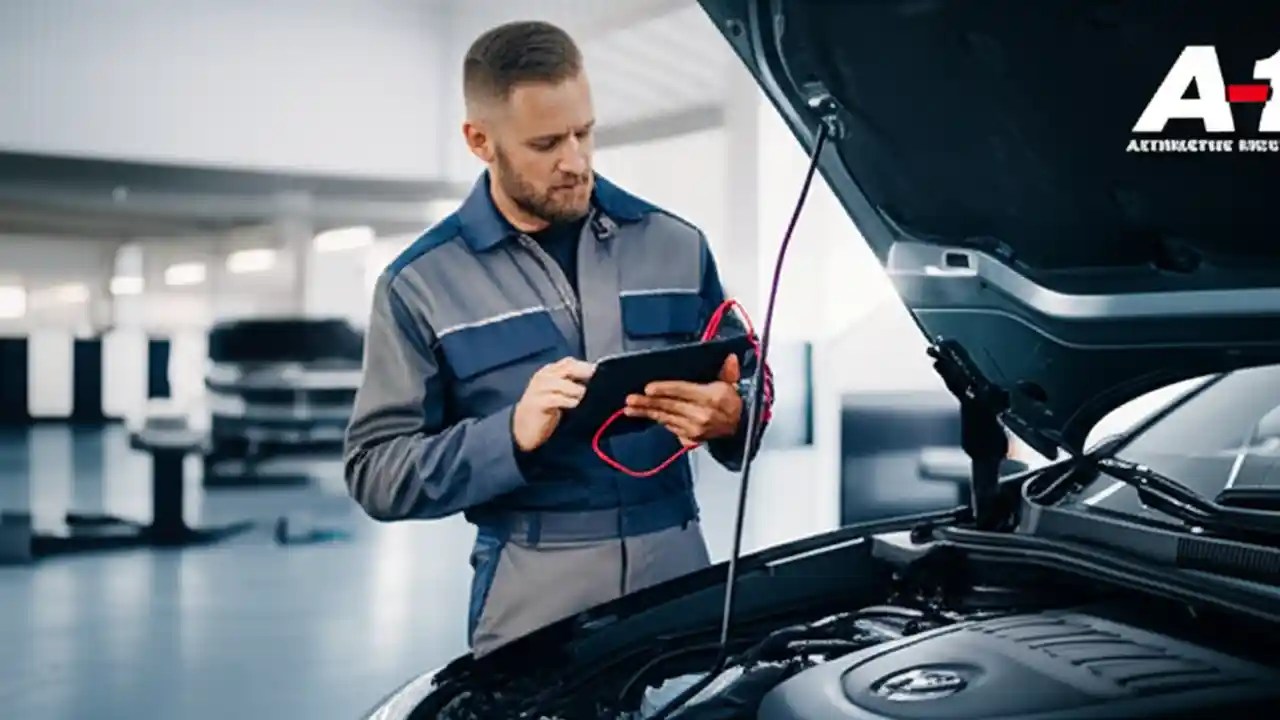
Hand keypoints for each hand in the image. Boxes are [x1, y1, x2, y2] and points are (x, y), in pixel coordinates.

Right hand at [513, 357, 594, 451]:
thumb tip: (597, 382)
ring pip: (563, 384)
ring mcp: (538, 389)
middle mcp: (544, 376)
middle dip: (586, 375)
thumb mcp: (558, 393)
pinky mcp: (537, 403)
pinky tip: (576, 406)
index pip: (570, 363)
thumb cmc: (545, 410)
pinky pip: (556, 399)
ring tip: (589, 398)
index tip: (603, 375)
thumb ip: (572, 385)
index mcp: (550, 371)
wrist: (523, 428)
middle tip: (600, 384)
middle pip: (568, 369)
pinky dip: (569, 402)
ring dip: (578, 390)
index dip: (586, 367)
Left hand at [624, 354, 741, 443]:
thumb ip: (728, 371)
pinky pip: (669, 427)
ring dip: (647, 413)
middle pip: (670, 406)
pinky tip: (645, 414)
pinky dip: (657, 420)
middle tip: (631, 399)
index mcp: (711, 398)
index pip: (683, 391)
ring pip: (666, 418)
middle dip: (648, 402)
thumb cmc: (731, 404)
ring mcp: (695, 428)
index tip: (649, 388)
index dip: (665, 389)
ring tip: (631, 408)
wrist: (740, 429)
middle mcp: (702, 414)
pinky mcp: (690, 438)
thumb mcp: (732, 384)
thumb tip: (730, 358)